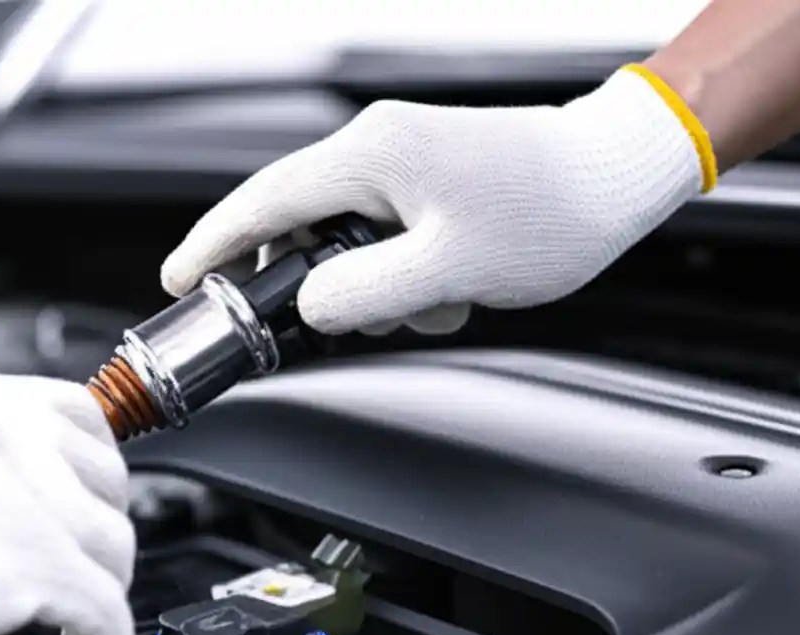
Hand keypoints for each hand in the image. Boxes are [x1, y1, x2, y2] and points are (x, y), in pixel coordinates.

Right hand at [0, 366, 135, 634]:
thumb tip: (13, 486)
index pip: (81, 412)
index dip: (97, 465)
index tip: (90, 497)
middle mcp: (7, 432)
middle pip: (110, 480)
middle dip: (101, 527)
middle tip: (81, 562)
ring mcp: (22, 496)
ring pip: (116, 545)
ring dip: (107, 585)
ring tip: (83, 612)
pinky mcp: (26, 563)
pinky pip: (107, 606)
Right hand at [162, 66, 712, 334]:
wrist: (620, 175)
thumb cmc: (550, 211)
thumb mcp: (447, 271)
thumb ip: (361, 296)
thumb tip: (311, 308)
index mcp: (370, 155)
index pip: (261, 203)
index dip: (211, 246)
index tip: (179, 282)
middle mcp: (378, 147)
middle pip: (303, 225)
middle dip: (323, 285)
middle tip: (358, 323)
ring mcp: (405, 159)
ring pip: (350, 240)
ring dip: (379, 288)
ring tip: (435, 303)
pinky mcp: (430, 176)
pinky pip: (389, 235)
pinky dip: (407, 274)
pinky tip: (452, 289)